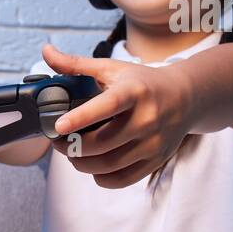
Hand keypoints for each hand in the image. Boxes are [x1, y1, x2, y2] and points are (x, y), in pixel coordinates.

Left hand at [40, 43, 195, 188]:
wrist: (187, 97)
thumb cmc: (142, 82)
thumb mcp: (112, 69)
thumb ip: (76, 64)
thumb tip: (45, 51)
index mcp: (134, 91)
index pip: (107, 106)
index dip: (81, 117)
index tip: (58, 125)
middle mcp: (147, 118)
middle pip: (101, 143)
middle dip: (70, 146)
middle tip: (58, 141)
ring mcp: (153, 142)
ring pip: (107, 165)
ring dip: (80, 163)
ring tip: (71, 152)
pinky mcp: (156, 160)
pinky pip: (120, 180)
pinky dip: (99, 177)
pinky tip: (92, 164)